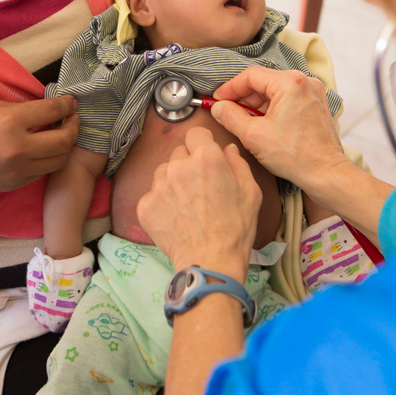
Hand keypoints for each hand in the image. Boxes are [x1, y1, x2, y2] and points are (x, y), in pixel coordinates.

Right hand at [0, 96, 78, 193]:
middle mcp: (19, 148)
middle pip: (64, 139)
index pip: (52, 111)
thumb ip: (23, 109)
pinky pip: (44, 170)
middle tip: (72, 118)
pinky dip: (50, 158)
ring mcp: (19, 169)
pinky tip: (46, 149)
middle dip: (74, 126)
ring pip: (59, 159)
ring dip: (66, 145)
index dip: (67, 105)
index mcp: (11, 122)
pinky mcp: (18, 183)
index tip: (72, 102)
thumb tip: (49, 109)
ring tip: (61, 134)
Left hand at [137, 127, 259, 281]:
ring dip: (172, 182)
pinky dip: (161, 203)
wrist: (211, 261)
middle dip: (188, 164)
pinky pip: (152, 194)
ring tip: (187, 204)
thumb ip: (238, 164)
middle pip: (179, 153)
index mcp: (206, 158)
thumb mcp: (250, 192)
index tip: (206, 156)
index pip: (196, 133)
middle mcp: (178, 166)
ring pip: (163, 172)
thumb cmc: (235, 228)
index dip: (203, 144)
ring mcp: (158, 186)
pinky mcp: (145, 205)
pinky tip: (176, 217)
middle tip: (200, 187)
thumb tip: (227, 150)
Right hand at [210, 68, 347, 193]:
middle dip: (243, 98)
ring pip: (275, 91)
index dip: (229, 88)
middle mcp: (305, 82)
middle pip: (264, 82)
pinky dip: (272, 109)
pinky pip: (287, 100)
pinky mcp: (316, 106)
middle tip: (227, 113)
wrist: (326, 174)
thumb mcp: (253, 135)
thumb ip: (230, 117)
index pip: (250, 76)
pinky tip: (261, 125)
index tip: (217, 100)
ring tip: (244, 123)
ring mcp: (313, 93)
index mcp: (290, 82)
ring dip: (257, 105)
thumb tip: (218, 108)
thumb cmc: (295, 156)